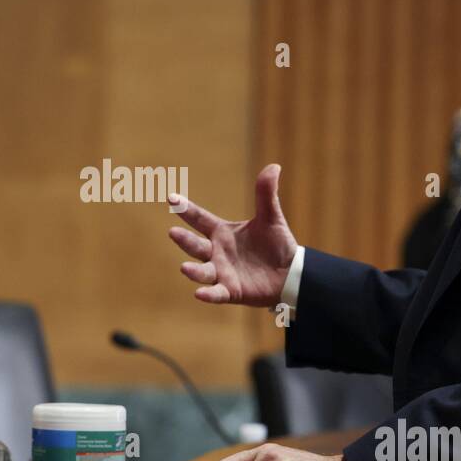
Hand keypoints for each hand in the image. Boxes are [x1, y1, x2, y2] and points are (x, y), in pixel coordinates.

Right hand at [168, 163, 297, 306]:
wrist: (289, 273)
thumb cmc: (276, 244)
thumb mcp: (271, 217)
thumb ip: (266, 194)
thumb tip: (274, 166)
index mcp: (222, 232)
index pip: (199, 219)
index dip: (185, 210)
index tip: (171, 198)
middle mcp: (216, 252)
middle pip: (196, 246)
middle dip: (184, 240)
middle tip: (173, 232)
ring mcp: (221, 272)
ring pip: (202, 271)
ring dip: (193, 270)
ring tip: (184, 267)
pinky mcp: (231, 290)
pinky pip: (217, 293)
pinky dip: (208, 294)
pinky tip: (200, 293)